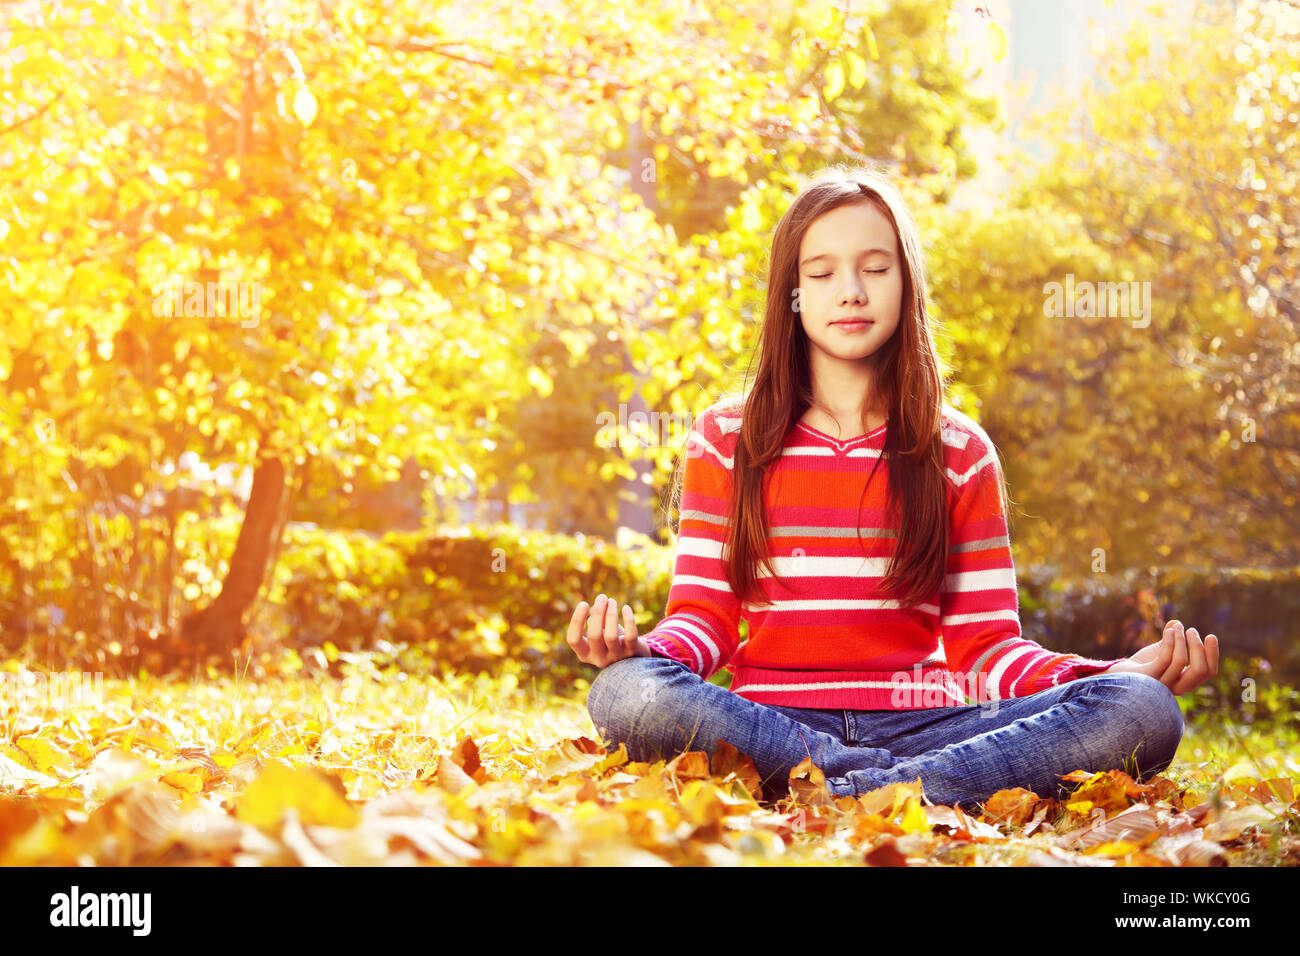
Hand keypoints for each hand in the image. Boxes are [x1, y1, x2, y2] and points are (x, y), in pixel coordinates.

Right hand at [566, 593, 650, 666]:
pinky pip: (630, 636)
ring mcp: (615, 657)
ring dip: (611, 615)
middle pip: (594, 635)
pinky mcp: (632, 652)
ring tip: (612, 601)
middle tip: (602, 597)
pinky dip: (629, 620)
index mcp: (584, 654)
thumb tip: (598, 607)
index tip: (583, 604)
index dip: (576, 621)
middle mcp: (598, 659)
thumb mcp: (598, 632)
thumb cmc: (610, 639)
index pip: (573, 640)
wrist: (633, 655)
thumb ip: (595, 622)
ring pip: (611, 636)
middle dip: (598, 612)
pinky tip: (626, 608)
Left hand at [1103, 619, 1218, 694]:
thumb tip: (1176, 622)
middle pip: (1201, 670)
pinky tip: (1168, 631)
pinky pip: (1165, 658)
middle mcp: (1177, 685)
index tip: (1211, 636)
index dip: (1213, 654)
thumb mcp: (1160, 650)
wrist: (1118, 674)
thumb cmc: (1142, 664)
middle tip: (1192, 630)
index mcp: (1186, 680)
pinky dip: (1170, 642)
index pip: (1208, 672)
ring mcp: (1163, 683)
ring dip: (1182, 640)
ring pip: (1181, 661)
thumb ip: (1171, 640)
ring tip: (1178, 627)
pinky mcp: (1149, 678)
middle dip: (1199, 647)